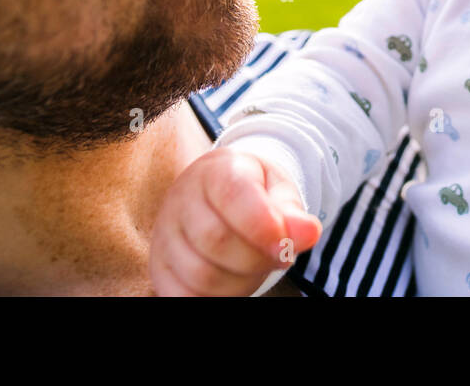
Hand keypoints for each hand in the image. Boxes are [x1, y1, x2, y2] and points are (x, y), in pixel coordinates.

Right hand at [149, 145, 321, 295]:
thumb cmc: (255, 194)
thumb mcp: (278, 191)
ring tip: (255, 267)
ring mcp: (166, 236)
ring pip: (201, 275)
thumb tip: (309, 233)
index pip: (233, 195)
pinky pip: (183, 296)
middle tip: (277, 256)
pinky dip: (216, 297)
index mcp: (216, 171)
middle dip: (257, 258)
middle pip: (217, 241)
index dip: (262, 226)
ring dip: (240, 282)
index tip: (286, 248)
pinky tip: (233, 282)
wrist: (218, 195)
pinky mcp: (160, 269)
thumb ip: (292, 212)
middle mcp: (182, 199)